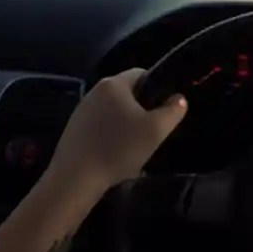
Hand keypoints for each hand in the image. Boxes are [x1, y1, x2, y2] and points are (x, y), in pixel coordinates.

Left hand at [44, 69, 187, 192]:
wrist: (76, 177)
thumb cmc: (119, 148)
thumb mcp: (156, 130)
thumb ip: (172, 111)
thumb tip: (178, 98)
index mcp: (114, 84)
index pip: (142, 74)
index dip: (158, 88)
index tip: (165, 111)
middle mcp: (95, 91)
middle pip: (128, 95)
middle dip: (142, 112)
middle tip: (152, 134)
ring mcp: (81, 110)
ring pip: (115, 114)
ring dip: (127, 128)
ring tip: (135, 150)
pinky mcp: (74, 129)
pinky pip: (101, 128)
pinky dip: (111, 139)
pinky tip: (115, 158)